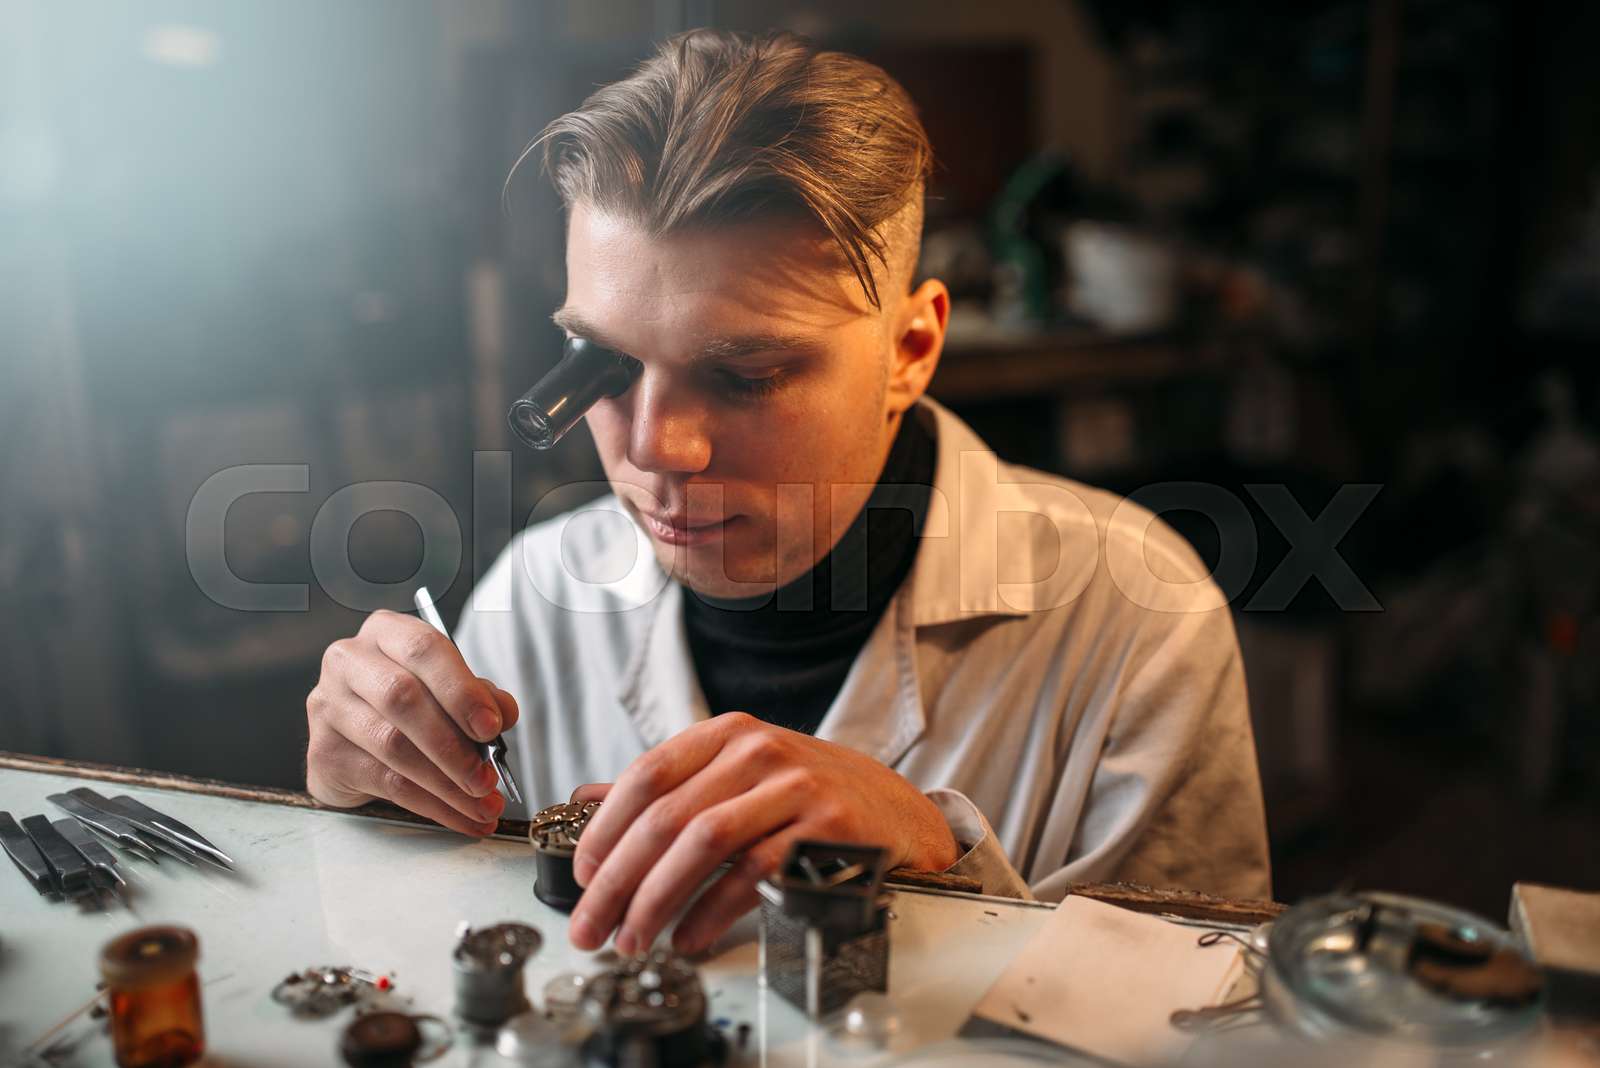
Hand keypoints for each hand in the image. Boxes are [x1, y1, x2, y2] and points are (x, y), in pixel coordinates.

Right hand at [305, 609, 519, 835]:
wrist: (355, 744)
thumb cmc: (408, 707)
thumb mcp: (448, 690)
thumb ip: (478, 695)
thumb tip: (503, 712)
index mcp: (386, 633)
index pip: (424, 649)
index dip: (461, 689)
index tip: (492, 726)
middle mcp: (349, 661)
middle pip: (403, 698)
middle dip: (453, 744)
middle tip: (486, 777)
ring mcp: (328, 706)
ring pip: (393, 746)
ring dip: (446, 783)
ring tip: (481, 804)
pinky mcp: (324, 752)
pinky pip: (385, 782)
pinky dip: (430, 804)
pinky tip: (458, 815)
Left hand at [565, 712, 957, 955]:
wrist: (896, 812)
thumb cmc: (807, 795)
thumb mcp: (738, 774)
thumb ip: (669, 786)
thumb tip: (587, 800)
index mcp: (728, 733)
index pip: (646, 775)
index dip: (605, 830)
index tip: (583, 876)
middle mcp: (759, 750)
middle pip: (667, 816)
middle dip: (618, 880)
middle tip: (592, 925)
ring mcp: (796, 786)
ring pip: (703, 844)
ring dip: (657, 900)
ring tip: (634, 938)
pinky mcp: (826, 827)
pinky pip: (754, 873)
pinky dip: (711, 912)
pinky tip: (688, 937)